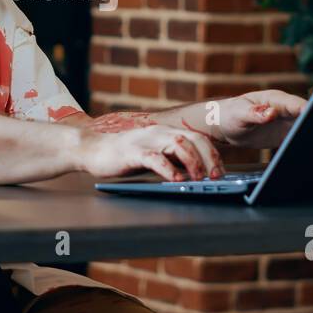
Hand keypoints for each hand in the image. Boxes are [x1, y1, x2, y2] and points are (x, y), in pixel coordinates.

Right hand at [79, 125, 222, 181]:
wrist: (92, 150)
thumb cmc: (124, 156)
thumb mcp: (153, 155)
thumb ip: (171, 159)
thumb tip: (196, 172)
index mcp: (165, 132)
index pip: (196, 137)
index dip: (211, 154)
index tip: (220, 172)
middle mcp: (158, 132)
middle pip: (191, 138)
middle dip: (208, 157)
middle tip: (216, 177)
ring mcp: (145, 140)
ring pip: (177, 144)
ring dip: (193, 162)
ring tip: (199, 179)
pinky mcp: (132, 152)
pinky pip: (154, 158)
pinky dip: (168, 169)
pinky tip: (176, 180)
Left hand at [216, 90, 306, 149]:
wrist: (226, 126)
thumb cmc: (230, 114)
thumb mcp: (239, 113)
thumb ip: (255, 113)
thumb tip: (271, 113)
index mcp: (276, 100)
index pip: (297, 104)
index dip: (308, 111)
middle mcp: (285, 110)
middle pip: (306, 116)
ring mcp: (287, 123)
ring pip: (305, 128)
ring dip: (311, 134)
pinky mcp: (286, 136)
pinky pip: (298, 139)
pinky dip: (304, 144)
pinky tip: (306, 152)